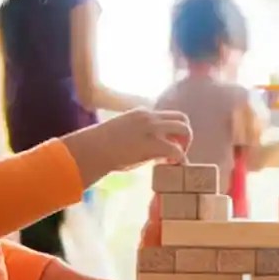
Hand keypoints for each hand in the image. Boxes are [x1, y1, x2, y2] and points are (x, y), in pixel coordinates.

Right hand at [61, 108, 190, 186]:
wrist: (92, 150)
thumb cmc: (99, 145)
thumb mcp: (120, 132)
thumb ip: (135, 134)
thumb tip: (141, 149)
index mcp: (141, 113)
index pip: (165, 116)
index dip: (170, 132)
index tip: (167, 144)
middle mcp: (150, 117)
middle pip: (181, 117)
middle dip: (184, 135)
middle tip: (178, 151)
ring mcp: (152, 129)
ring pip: (184, 129)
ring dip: (186, 144)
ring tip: (177, 159)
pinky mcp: (153, 144)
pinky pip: (177, 150)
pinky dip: (181, 159)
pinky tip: (174, 167)